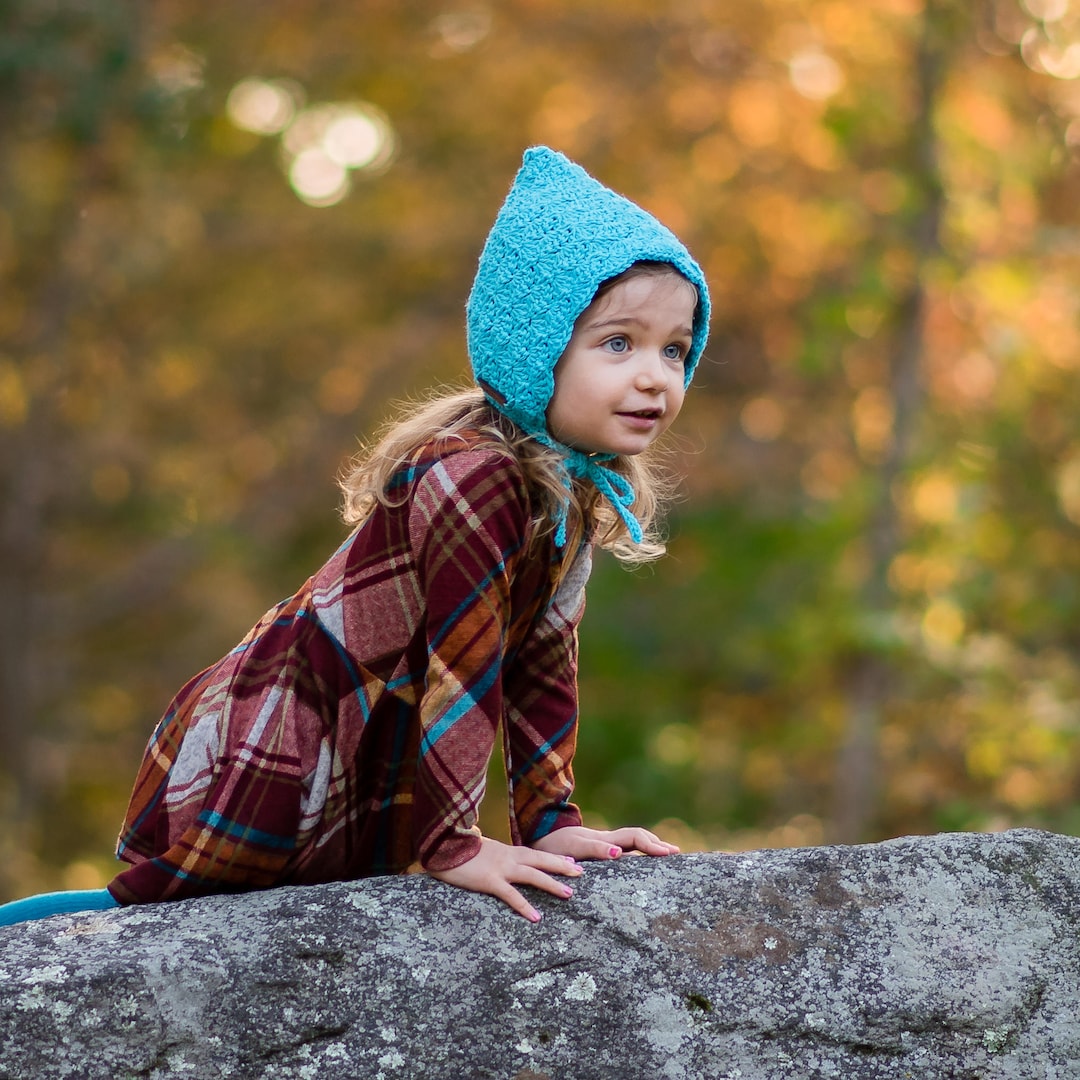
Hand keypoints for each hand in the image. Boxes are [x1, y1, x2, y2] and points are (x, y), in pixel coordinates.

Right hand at [427, 836, 583, 921]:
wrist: (440, 846)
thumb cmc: (455, 848)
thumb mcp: (476, 847)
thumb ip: (486, 849)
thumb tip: (483, 841)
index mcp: (506, 850)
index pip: (535, 853)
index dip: (553, 857)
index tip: (571, 860)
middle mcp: (508, 856)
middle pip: (541, 859)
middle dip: (562, 865)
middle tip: (581, 871)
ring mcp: (500, 868)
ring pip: (533, 875)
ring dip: (552, 884)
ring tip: (569, 894)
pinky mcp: (489, 880)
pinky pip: (511, 895)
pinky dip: (525, 906)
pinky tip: (536, 918)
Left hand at [531, 825, 679, 861]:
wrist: (536, 837)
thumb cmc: (552, 845)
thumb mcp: (572, 847)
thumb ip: (594, 849)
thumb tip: (618, 853)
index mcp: (604, 839)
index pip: (635, 838)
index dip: (653, 845)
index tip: (668, 854)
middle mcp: (607, 840)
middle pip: (638, 836)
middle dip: (657, 844)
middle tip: (676, 854)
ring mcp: (603, 844)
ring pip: (632, 841)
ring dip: (650, 846)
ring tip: (667, 856)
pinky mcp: (597, 850)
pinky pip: (623, 849)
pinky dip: (638, 853)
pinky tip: (643, 862)